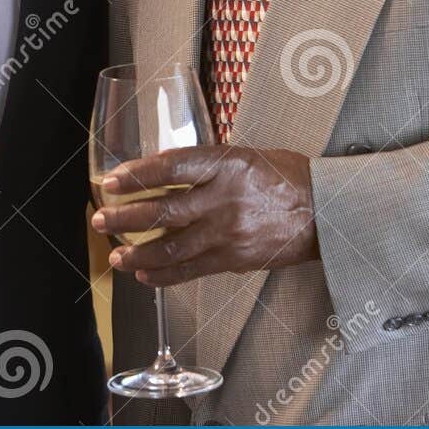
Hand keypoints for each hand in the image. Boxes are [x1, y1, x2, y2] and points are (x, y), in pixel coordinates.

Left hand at [91, 146, 317, 285]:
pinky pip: (191, 269)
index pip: (170, 167)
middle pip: (163, 210)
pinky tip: (144, 273)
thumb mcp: (244, 155)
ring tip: (115, 255)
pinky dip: (164, 273)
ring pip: (172, 246)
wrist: (326, 211)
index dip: (136, 175)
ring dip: (138, 252)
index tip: (111, 181)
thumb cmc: (285, 177)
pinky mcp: (235, 259)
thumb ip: (205, 165)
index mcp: (226, 164)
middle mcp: (224, 198)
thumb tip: (160, 172)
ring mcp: (229, 232)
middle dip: (125, 217)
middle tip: (101, 220)